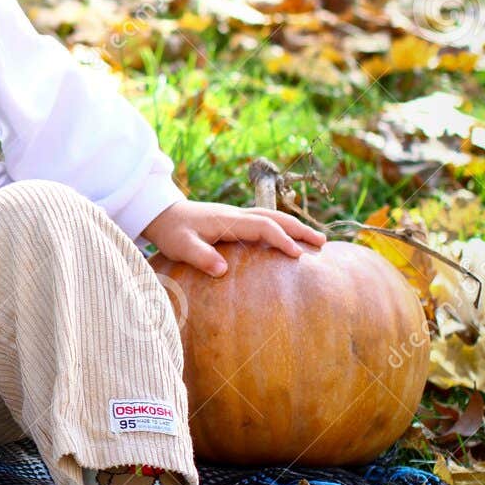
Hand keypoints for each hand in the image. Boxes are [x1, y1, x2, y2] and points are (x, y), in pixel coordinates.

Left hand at [141, 199, 326, 277]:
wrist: (162, 214)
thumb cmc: (172, 232)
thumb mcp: (181, 246)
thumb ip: (200, 257)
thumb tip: (222, 270)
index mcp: (228, 220)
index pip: (262, 226)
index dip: (281, 239)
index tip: (298, 255)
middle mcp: (236, 215)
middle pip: (275, 218)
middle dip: (299, 230)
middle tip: (322, 244)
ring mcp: (237, 217)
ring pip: (272, 218)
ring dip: (294, 227)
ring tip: (317, 241)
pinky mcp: (234, 221)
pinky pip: (265, 222)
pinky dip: (282, 229)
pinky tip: (290, 240)